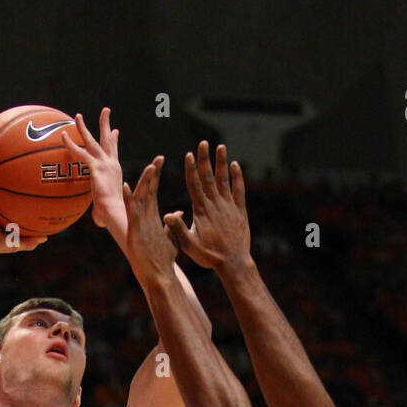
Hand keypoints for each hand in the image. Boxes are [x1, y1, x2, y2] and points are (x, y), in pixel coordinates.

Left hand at [62, 108, 123, 233]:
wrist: (114, 213)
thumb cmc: (112, 216)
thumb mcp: (107, 209)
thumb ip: (101, 210)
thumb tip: (98, 220)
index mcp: (115, 171)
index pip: (114, 152)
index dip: (114, 140)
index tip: (115, 131)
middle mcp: (111, 164)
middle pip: (107, 140)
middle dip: (106, 124)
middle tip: (106, 111)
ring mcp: (104, 164)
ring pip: (92, 141)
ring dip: (83, 128)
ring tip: (77, 116)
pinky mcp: (96, 167)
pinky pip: (80, 153)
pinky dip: (70, 144)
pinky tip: (63, 135)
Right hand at [122, 158, 176, 288]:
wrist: (157, 278)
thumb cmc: (163, 261)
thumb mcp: (171, 239)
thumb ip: (173, 224)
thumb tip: (179, 212)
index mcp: (152, 218)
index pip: (153, 192)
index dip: (155, 176)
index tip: (160, 160)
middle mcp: (144, 218)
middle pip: (147, 191)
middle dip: (152, 174)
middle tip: (158, 158)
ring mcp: (139, 224)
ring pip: (140, 199)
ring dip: (144, 183)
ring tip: (150, 168)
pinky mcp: (135, 232)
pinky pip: (131, 213)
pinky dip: (129, 200)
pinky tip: (126, 187)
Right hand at [163, 142, 249, 272]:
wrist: (233, 263)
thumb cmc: (209, 256)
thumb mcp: (190, 245)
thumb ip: (178, 229)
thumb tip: (166, 215)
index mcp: (202, 211)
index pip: (195, 185)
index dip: (192, 169)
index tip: (189, 154)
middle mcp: (216, 204)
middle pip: (209, 177)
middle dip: (205, 159)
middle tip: (203, 143)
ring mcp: (229, 206)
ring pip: (224, 180)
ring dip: (222, 162)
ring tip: (221, 146)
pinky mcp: (240, 211)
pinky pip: (239, 190)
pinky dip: (237, 177)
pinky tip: (235, 165)